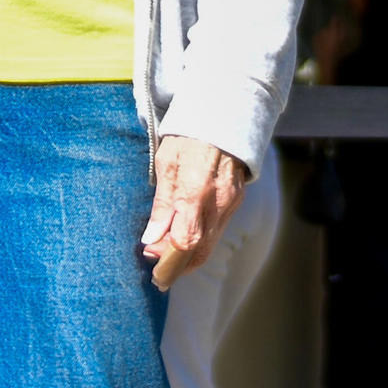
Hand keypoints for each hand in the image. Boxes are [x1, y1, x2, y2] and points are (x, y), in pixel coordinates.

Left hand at [142, 137, 247, 290]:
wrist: (225, 115)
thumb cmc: (189, 137)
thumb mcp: (167, 163)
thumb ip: (161, 204)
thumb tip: (150, 239)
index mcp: (196, 192)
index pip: (184, 242)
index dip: (167, 260)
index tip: (152, 264)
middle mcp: (218, 202)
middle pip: (200, 251)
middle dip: (177, 266)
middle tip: (158, 272)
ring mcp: (231, 203)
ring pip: (210, 244)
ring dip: (188, 256)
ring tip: (166, 256)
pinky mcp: (236, 201)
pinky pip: (217, 230)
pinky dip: (201, 241)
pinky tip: (184, 238)